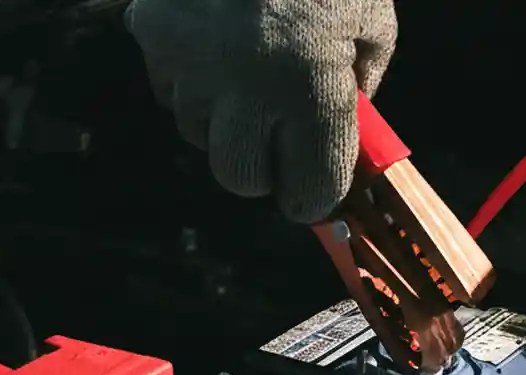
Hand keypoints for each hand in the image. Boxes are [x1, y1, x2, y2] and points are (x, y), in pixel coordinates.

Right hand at [124, 0, 396, 222]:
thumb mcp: (372, 25)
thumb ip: (358, 93)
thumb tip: (341, 147)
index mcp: (313, 84)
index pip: (309, 188)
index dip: (316, 198)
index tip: (319, 195)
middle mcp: (247, 83)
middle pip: (240, 178)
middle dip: (264, 169)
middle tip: (282, 143)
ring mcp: (192, 59)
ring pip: (199, 133)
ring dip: (226, 121)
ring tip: (251, 73)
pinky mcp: (153, 33)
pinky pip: (170, 89)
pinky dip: (195, 83)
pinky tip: (220, 46)